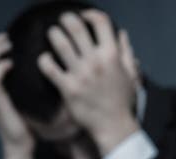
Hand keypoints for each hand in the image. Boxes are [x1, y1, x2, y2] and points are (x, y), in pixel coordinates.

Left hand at [38, 10, 140, 154]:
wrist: (113, 126)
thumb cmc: (123, 101)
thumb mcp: (131, 74)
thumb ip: (126, 52)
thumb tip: (121, 33)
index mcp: (112, 55)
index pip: (99, 22)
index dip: (89, 14)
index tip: (83, 16)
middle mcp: (95, 62)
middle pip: (76, 28)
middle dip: (67, 19)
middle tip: (62, 21)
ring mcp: (80, 75)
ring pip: (60, 44)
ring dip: (54, 34)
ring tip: (52, 34)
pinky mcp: (67, 89)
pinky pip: (49, 68)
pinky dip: (44, 60)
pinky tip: (44, 59)